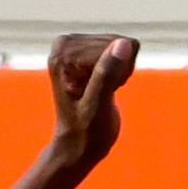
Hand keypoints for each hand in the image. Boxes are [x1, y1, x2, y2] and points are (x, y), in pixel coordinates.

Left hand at [46, 32, 137, 168]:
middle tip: (103, 95)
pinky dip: (119, 71)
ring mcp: (76, 45)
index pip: (113, 47)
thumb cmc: (86, 132)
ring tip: (104, 93)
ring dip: (119, 73)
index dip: (116, 73)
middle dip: (118, 71)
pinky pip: (122, 49)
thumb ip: (107, 74)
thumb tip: (123, 43)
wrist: (77, 146)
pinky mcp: (87, 48)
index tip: (100, 96)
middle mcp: (66, 43)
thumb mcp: (98, 105)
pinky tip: (106, 87)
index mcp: (64, 53)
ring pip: (123, 46)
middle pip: (117, 42)